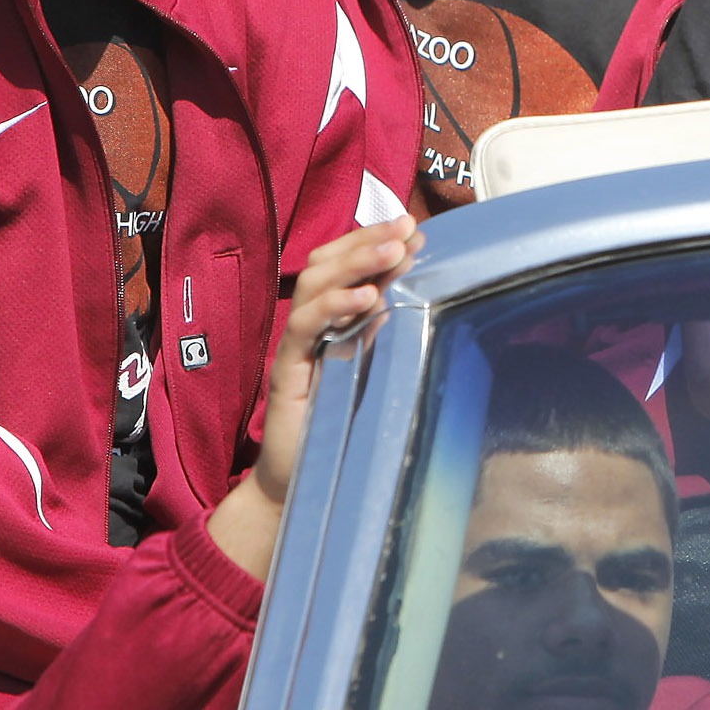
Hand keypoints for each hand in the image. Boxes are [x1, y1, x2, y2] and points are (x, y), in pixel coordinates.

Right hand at [207, 215, 420, 575]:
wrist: (305, 482)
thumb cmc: (344, 425)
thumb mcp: (376, 369)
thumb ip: (388, 333)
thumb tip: (422, 294)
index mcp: (330, 318)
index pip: (343, 263)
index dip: (372, 241)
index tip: (412, 227)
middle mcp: (309, 324)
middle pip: (327, 264)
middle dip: (367, 240)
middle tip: (405, 228)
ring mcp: (296, 345)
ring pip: (314, 285)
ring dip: (356, 263)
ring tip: (392, 250)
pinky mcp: (287, 370)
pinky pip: (305, 327)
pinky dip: (334, 305)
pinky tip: (366, 297)